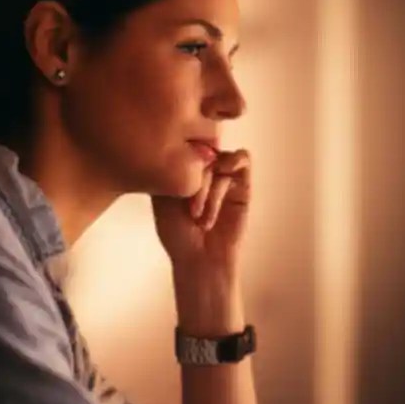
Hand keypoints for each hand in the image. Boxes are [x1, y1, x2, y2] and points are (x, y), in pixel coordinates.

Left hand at [152, 149, 250, 273]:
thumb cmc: (178, 235)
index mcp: (179, 169)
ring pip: (219, 157)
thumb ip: (171, 168)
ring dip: (210, 186)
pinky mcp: (243, 184)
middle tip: (191, 212)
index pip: (181, 144)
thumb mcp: (161, 198)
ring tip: (203, 215)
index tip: (173, 188)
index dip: (178, 159)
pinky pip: (242, 160)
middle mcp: (201, 169)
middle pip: (201, 151)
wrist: (199, 259)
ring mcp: (223, 175)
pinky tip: (225, 180)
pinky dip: (234, 162)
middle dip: (196, 181)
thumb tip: (187, 145)